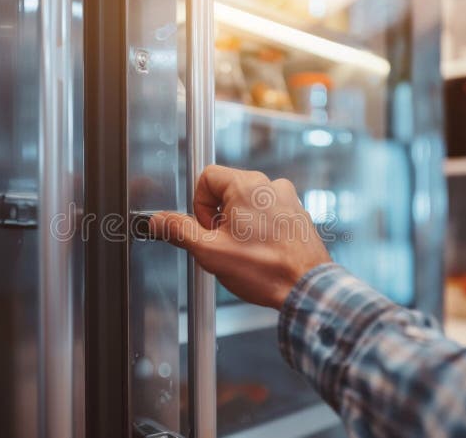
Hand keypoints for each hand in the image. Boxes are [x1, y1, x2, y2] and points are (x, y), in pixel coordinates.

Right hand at [149, 165, 331, 309]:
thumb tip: (158, 220)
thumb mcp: (210, 251)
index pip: (206, 177)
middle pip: (227, 189)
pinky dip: (259, 229)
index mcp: (248, 185)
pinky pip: (267, 213)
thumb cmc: (265, 270)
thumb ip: (179, 230)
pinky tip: (262, 253)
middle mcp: (270, 185)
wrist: (307, 289)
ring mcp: (288, 199)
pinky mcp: (298, 214)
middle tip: (224, 244)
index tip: (208, 230)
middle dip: (218, 217)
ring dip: (238, 224)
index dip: (199, 205)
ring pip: (247, 203)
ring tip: (245, 252)